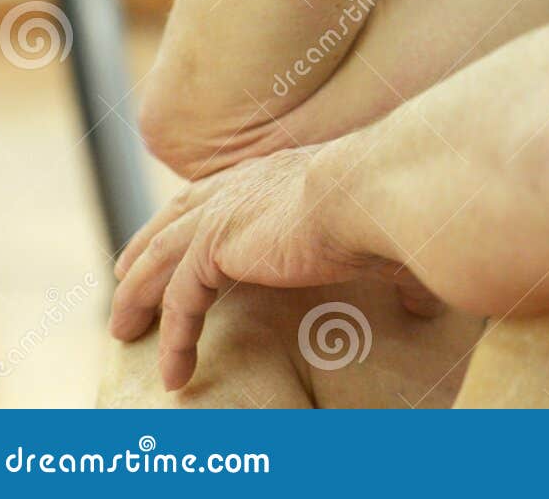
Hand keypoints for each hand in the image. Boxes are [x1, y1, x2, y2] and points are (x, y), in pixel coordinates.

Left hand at [108, 148, 439, 390]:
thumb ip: (396, 270)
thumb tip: (427, 305)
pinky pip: (181, 303)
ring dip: (136, 297)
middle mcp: (241, 185)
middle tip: (122, 277)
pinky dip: (174, 340)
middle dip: (143, 248)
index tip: (176, 237)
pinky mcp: (215, 248)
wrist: (376, 189)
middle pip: (173, 219)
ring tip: (121, 331)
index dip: (191, 217)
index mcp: (276, 174)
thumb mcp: (387, 238)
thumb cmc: (394, 208)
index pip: (218, 194)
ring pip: (160, 261)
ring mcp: (223, 214)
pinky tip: (175, 374)